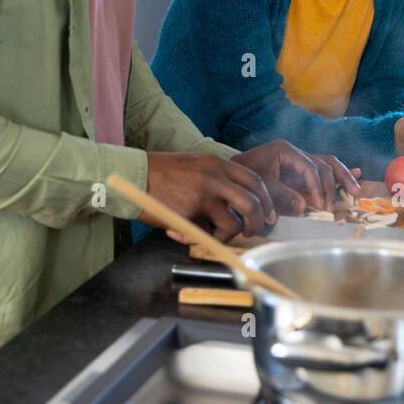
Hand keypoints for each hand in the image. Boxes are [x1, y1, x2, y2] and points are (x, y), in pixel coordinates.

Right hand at [144, 152, 276, 243]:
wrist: (135, 173)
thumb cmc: (163, 173)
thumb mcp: (196, 165)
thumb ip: (218, 178)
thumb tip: (236, 203)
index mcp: (218, 163)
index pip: (255, 181)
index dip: (266, 201)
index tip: (268, 215)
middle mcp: (215, 176)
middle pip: (253, 203)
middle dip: (258, 223)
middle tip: (251, 232)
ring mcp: (203, 194)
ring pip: (235, 223)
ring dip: (229, 236)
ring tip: (213, 235)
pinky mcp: (190, 212)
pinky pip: (207, 234)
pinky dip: (200, 239)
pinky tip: (181, 234)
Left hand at [236, 140, 361, 213]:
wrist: (231, 175)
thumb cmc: (243, 177)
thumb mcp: (260, 185)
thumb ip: (280, 194)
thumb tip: (303, 206)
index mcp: (285, 150)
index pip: (310, 167)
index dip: (317, 187)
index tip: (321, 206)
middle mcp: (295, 151)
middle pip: (323, 164)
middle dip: (332, 186)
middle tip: (334, 206)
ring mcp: (299, 159)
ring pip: (328, 163)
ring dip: (344, 177)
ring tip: (357, 191)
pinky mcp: (300, 169)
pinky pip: (323, 168)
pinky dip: (338, 174)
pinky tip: (355, 174)